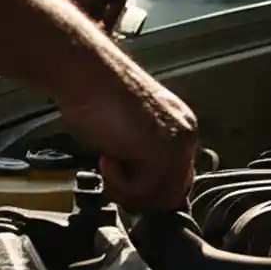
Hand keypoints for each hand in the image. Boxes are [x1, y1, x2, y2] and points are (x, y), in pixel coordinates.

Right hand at [57, 72, 197, 211]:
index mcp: (181, 128)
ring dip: (127, 190)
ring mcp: (177, 143)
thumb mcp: (127, 132)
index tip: (124, 181)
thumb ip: (141, 159)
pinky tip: (107, 156)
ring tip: (109, 163)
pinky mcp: (162, 151)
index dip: (148, 190)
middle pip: (172, 193)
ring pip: (159, 197)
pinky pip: (144, 190)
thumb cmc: (95, 95)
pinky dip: (119, 182)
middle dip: (139, 195)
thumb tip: (141, 192)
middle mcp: (185, 135)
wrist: (85, 72)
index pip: (177, 179)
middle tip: (114, 177)